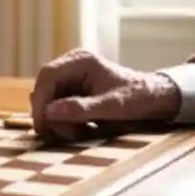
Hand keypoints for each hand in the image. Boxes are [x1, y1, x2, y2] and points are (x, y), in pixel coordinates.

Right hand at [30, 48, 179, 140]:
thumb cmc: (137, 99)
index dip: (40, 101)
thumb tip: (49, 112)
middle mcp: (72, 63)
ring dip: (58, 119)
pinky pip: (58, 103)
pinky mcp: (74, 87)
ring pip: (49, 98)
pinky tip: (80, 129)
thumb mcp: (112, 108)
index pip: (47, 76)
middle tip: (61, 135)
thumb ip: (81, 109)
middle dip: (49, 113)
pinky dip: (64, 119)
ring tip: (78, 133)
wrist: (154, 97)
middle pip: (44, 87)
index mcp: (81, 60)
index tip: (42, 125)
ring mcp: (72, 75)